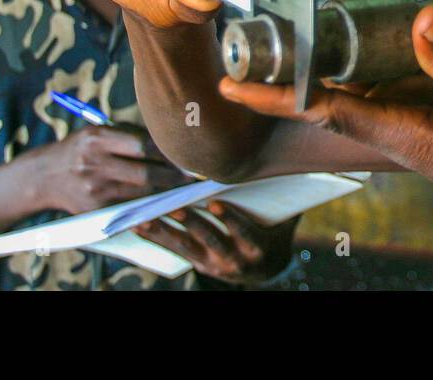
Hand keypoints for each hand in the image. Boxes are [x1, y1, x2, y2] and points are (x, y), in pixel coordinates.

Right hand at [37, 125, 184, 214]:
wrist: (44, 176)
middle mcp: (95, 163)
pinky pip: (129, 205)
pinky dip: (149, 202)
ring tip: (186, 187)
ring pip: (141, 192)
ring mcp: (94, 189)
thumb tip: (170, 137)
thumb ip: (130, 134)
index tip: (190, 154)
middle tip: (197, 176)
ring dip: (166, 191)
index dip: (170, 152)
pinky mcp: (95, 208)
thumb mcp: (98, 132)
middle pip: (146, 173)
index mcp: (98, 139)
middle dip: (174, 176)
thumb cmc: (80, 148)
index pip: (144, 145)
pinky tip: (164, 199)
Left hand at [137, 203, 299, 286]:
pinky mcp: (199, 265)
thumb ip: (287, 197)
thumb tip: (292, 163)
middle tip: (177, 208)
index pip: (243, 233)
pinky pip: (175, 251)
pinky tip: (140, 227)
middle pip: (211, 241)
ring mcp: (214, 266)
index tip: (216, 201)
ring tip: (148, 219)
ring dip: (167, 232)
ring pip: (187, 248)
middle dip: (193, 224)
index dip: (230, 218)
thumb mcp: (286, 220)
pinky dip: (157, 238)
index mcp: (258, 249)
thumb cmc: (276, 233)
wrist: (267, 270)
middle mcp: (235, 261)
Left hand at [217, 0, 432, 229]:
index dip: (275, 91)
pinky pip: (419, 52)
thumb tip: (420, 15)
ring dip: (411, 10)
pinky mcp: (432, 95)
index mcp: (399, 131)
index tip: (229, 82)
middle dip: (351, 15)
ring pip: (385, 50)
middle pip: (347, 64)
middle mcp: (395, 116)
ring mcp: (412, 104)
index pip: (322, 106)